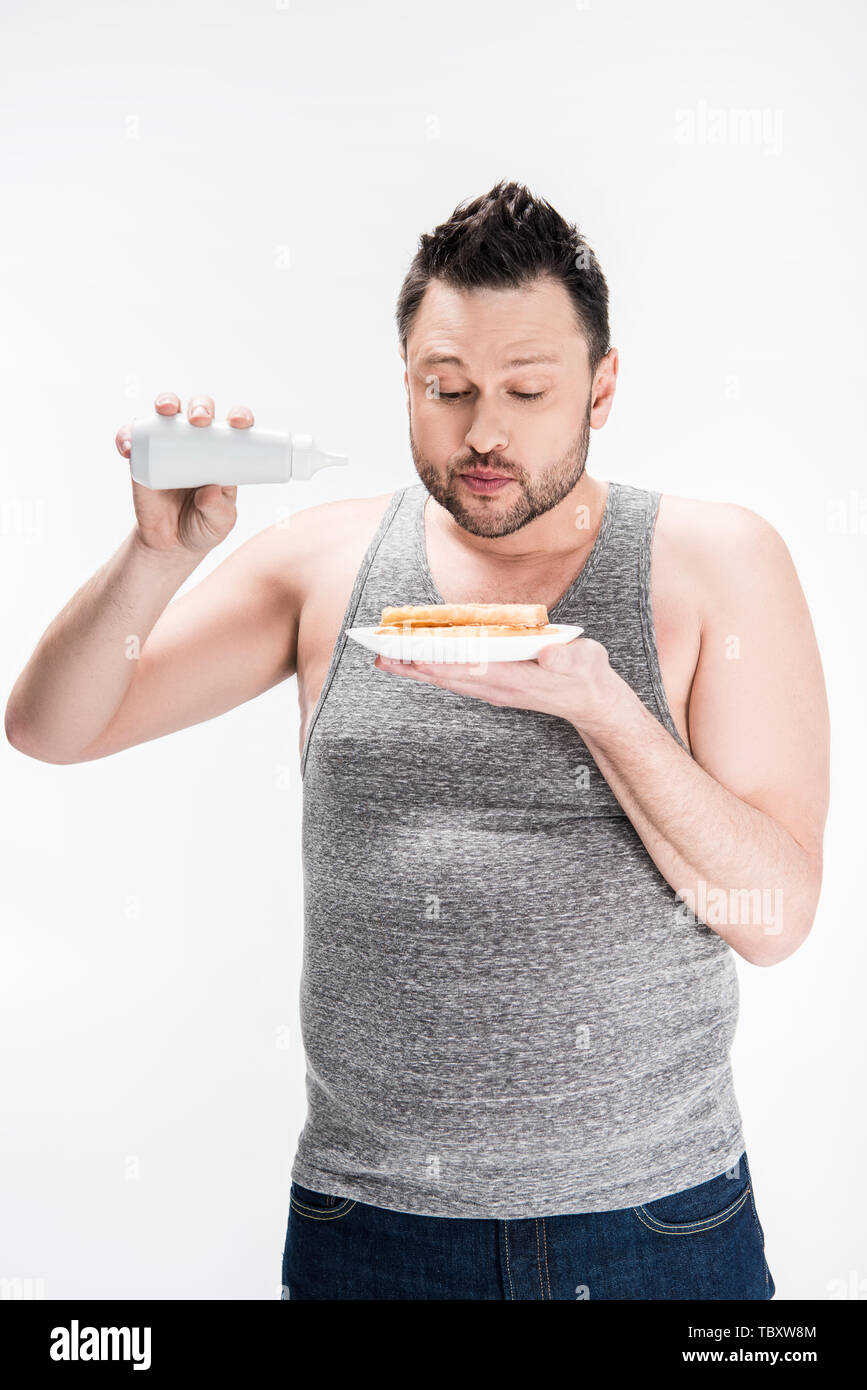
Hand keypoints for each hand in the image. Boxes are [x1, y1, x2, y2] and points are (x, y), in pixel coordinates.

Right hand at [115, 392, 252, 556]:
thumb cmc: (203, 526)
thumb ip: (218, 508)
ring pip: (166, 412)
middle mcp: (196, 441)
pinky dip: (127, 435)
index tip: (238, 422)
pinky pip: (131, 437)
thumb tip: (209, 490)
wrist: (170, 544)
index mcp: (223, 452)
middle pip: (199, 409)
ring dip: (166, 402)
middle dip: (200, 405)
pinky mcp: (141, 455)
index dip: (239, 415)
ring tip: (165, 412)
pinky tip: (128, 446)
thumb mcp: (219, 522)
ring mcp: (167, 444)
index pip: (234, 425)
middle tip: (199, 420)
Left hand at [373, 635, 626, 734]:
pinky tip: (413, 662)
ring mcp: (493, 689)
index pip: (473, 669)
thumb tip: (551, 656)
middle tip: (379, 654)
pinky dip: (430, 670)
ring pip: (446, 679)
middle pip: (448, 676)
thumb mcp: (585, 662)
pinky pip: (454, 678)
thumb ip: (568, 658)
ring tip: (384, 658)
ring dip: (414, 670)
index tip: (416, 656)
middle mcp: (497, 687)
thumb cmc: (586, 675)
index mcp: (516, 678)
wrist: (591, 702)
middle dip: (414, 666)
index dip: (444, 663)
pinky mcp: (492, 686)